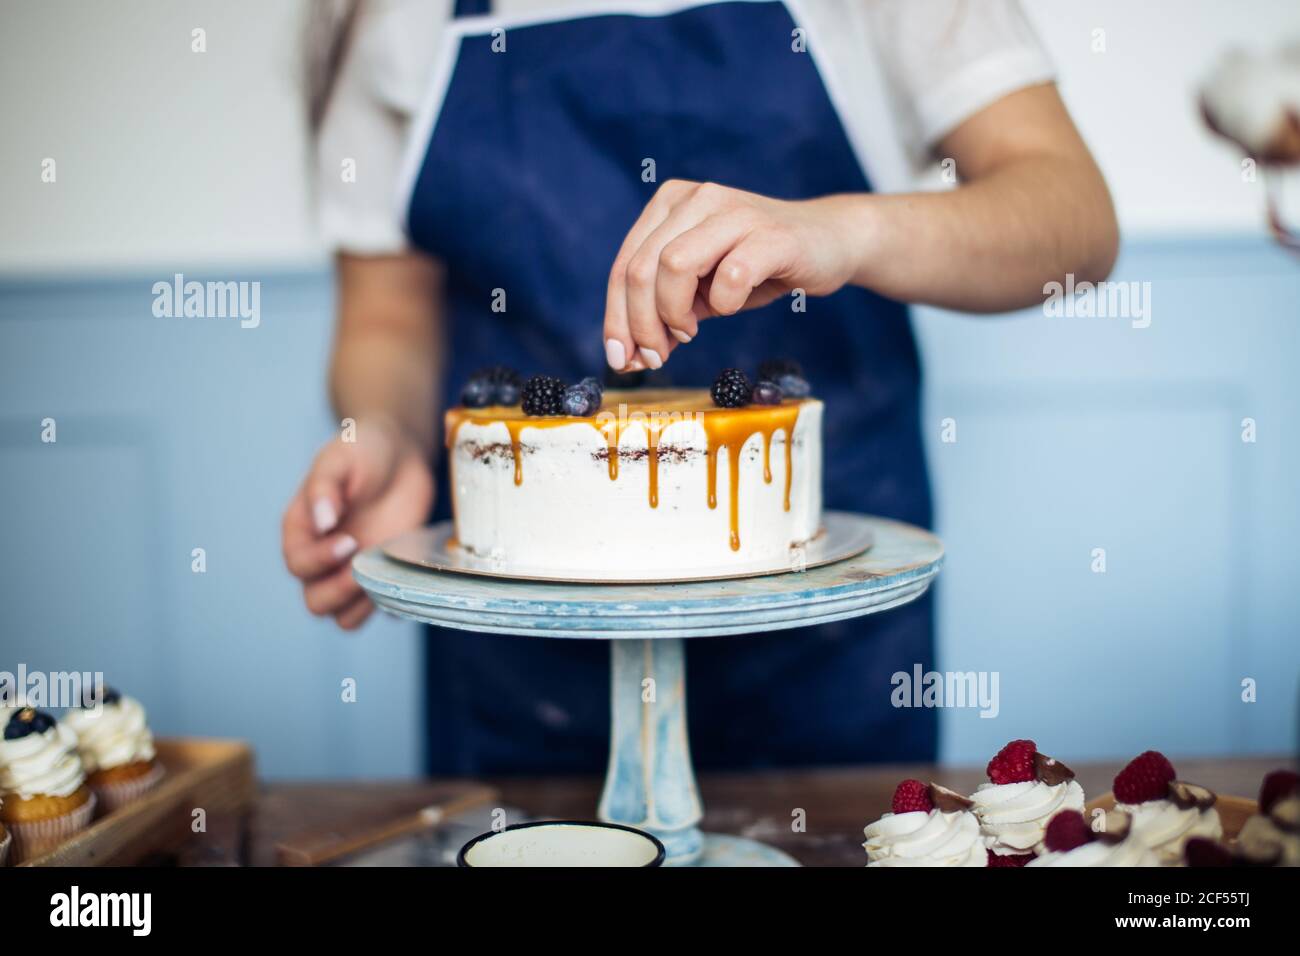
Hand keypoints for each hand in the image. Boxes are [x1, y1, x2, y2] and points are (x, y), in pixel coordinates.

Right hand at [281, 416, 433, 629]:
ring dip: (362, 606)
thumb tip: (322, 521)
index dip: (319, 560)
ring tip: (384, 576)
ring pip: (344, 616)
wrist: (401, 453)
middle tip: (365, 564)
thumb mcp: (340, 458)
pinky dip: (389, 605)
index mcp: (302, 530)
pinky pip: (379, 608)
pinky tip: (403, 581)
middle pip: (316, 602)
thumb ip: (324, 487)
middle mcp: (323, 557)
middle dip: (338, 592)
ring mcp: (353, 570)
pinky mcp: (384, 574)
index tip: (348, 541)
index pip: (298, 564)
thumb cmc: (363, 451)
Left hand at [603, 180, 858, 370]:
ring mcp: (734, 212)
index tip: (620, 359)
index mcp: (671, 204)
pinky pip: (730, 275)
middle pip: (641, 268)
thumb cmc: (757, 267)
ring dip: (673, 313)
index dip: (616, 318)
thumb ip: (665, 311)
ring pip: (674, 265)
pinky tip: (730, 308)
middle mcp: (697, 198)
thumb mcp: (701, 289)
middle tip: (655, 357)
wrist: (829, 242)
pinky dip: (723, 303)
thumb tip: (630, 356)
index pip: (624, 264)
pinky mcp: (771, 234)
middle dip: (640, 324)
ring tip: (689, 331)